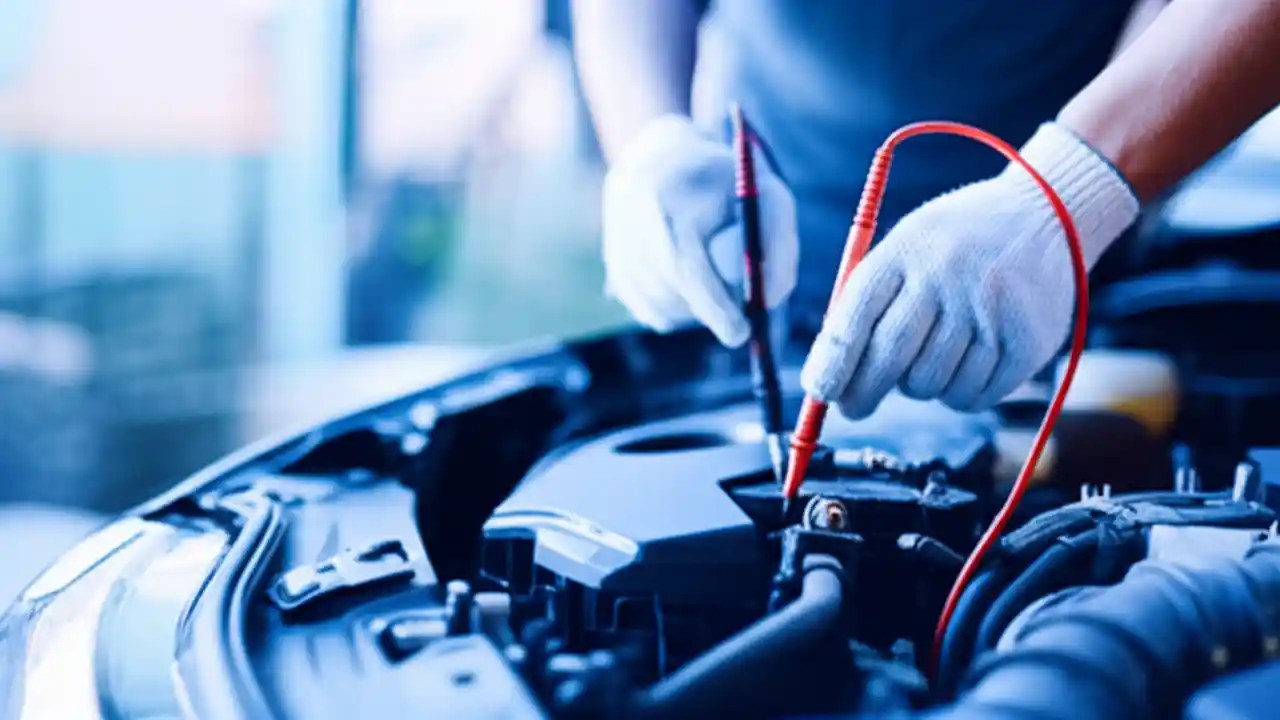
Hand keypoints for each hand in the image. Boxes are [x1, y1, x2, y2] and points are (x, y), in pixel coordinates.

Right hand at [602, 114, 798, 345]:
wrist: (661, 154)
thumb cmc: (725, 179)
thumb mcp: (766, 196)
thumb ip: (778, 246)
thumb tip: (769, 300)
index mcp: (669, 198)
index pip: (685, 266)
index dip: (713, 306)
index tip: (739, 333)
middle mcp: (631, 220)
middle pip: (668, 290)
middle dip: (705, 311)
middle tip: (732, 318)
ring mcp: (615, 241)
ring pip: (654, 302)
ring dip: (688, 308)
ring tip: (710, 286)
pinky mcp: (609, 258)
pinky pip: (640, 304)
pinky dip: (668, 307)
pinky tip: (684, 286)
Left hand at [801, 123, 1139, 417]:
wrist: (1047, 214)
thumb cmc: (957, 241)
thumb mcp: (907, 244)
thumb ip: (868, 302)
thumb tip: (829, 373)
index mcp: (906, 251)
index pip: (854, 317)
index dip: (831, 363)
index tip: (819, 392)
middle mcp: (947, 277)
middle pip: (889, 358)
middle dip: (862, 392)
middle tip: (854, 407)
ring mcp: (990, 310)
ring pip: (929, 385)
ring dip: (920, 386)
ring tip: (933, 356)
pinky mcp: (1026, 341)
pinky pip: (972, 397)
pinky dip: (958, 394)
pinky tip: (965, 366)